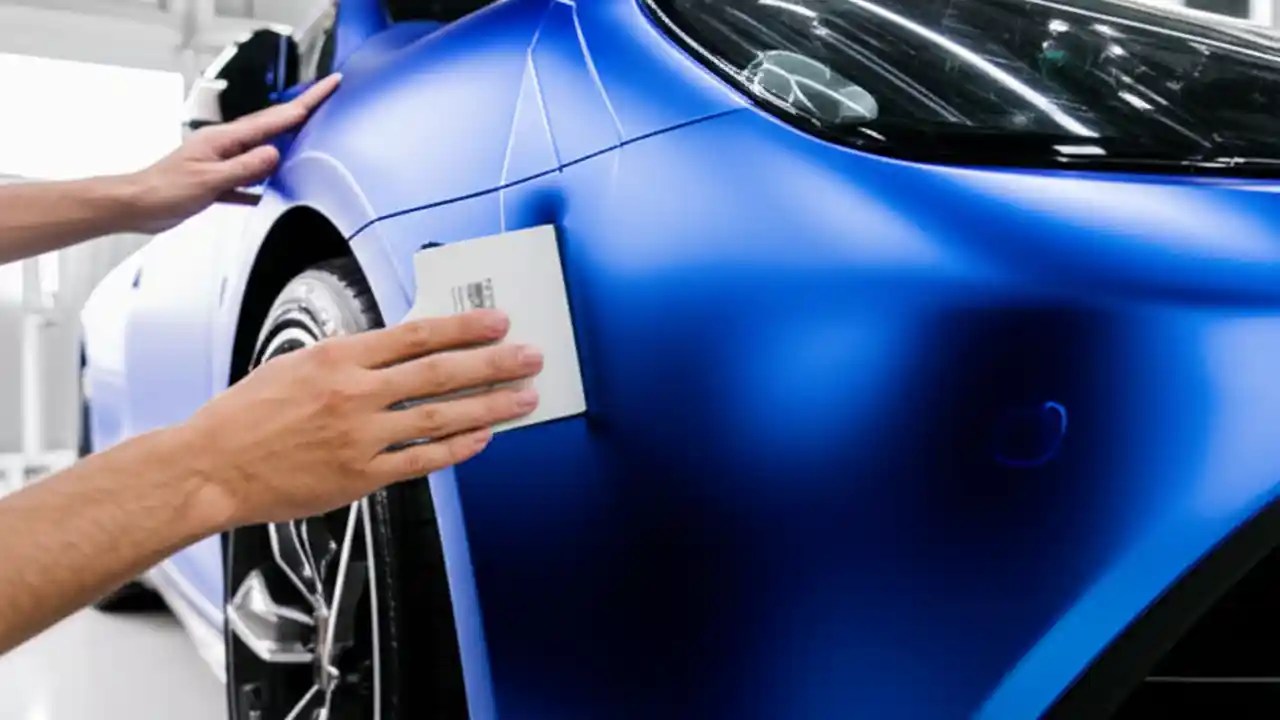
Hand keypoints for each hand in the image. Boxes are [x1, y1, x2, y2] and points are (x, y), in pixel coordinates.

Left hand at [123, 74, 342, 233]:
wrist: (136, 205)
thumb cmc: (165, 191)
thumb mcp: (209, 180)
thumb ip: (244, 167)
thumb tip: (275, 153)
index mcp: (225, 139)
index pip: (275, 118)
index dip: (305, 104)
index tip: (329, 86)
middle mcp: (225, 145)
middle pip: (272, 126)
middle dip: (301, 112)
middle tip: (328, 98)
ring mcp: (222, 161)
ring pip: (262, 151)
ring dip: (287, 142)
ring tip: (311, 136)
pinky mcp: (217, 181)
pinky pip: (249, 179)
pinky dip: (264, 181)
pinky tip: (275, 187)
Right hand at [180, 310, 542, 527]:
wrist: (211, 467)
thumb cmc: (244, 417)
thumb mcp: (293, 366)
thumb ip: (346, 360)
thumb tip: (391, 353)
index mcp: (337, 358)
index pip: (415, 336)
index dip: (462, 328)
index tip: (495, 323)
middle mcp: (354, 394)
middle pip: (439, 372)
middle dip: (492, 362)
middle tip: (528, 356)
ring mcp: (360, 436)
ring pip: (439, 416)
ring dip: (488, 405)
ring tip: (522, 398)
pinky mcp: (360, 475)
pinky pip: (420, 460)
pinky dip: (455, 448)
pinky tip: (481, 438)